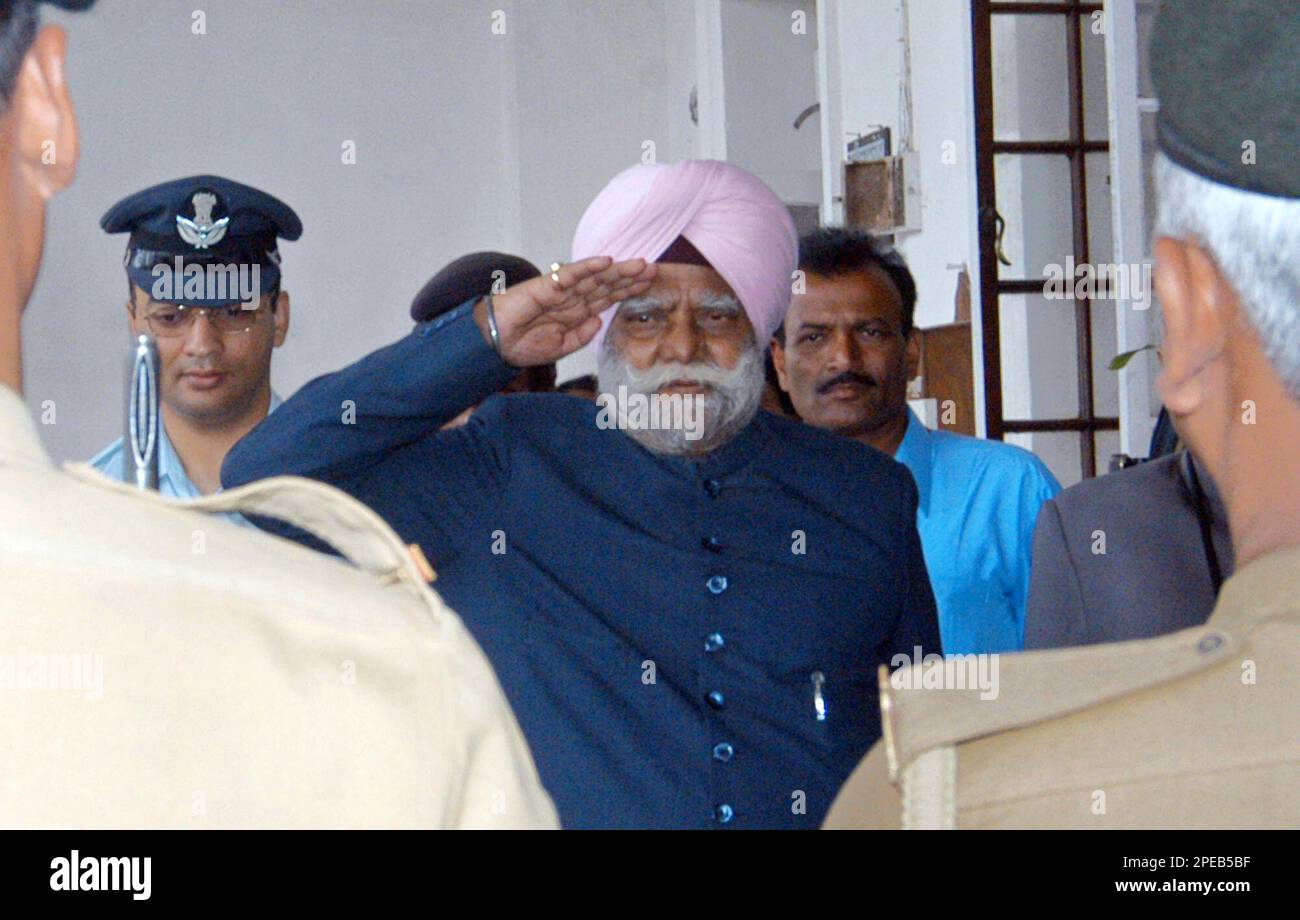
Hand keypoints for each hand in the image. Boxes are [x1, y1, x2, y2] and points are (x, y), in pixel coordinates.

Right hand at [475, 256, 655, 366]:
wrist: (494, 345)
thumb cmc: (521, 345)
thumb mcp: (561, 347)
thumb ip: (581, 336)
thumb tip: (599, 322)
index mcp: (575, 313)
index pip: (607, 298)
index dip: (628, 290)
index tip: (649, 284)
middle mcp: (571, 298)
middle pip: (606, 285)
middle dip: (630, 277)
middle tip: (654, 268)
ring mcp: (561, 290)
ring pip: (594, 277)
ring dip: (617, 270)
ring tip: (640, 263)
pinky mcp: (547, 285)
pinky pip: (571, 274)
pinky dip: (588, 267)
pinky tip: (606, 261)